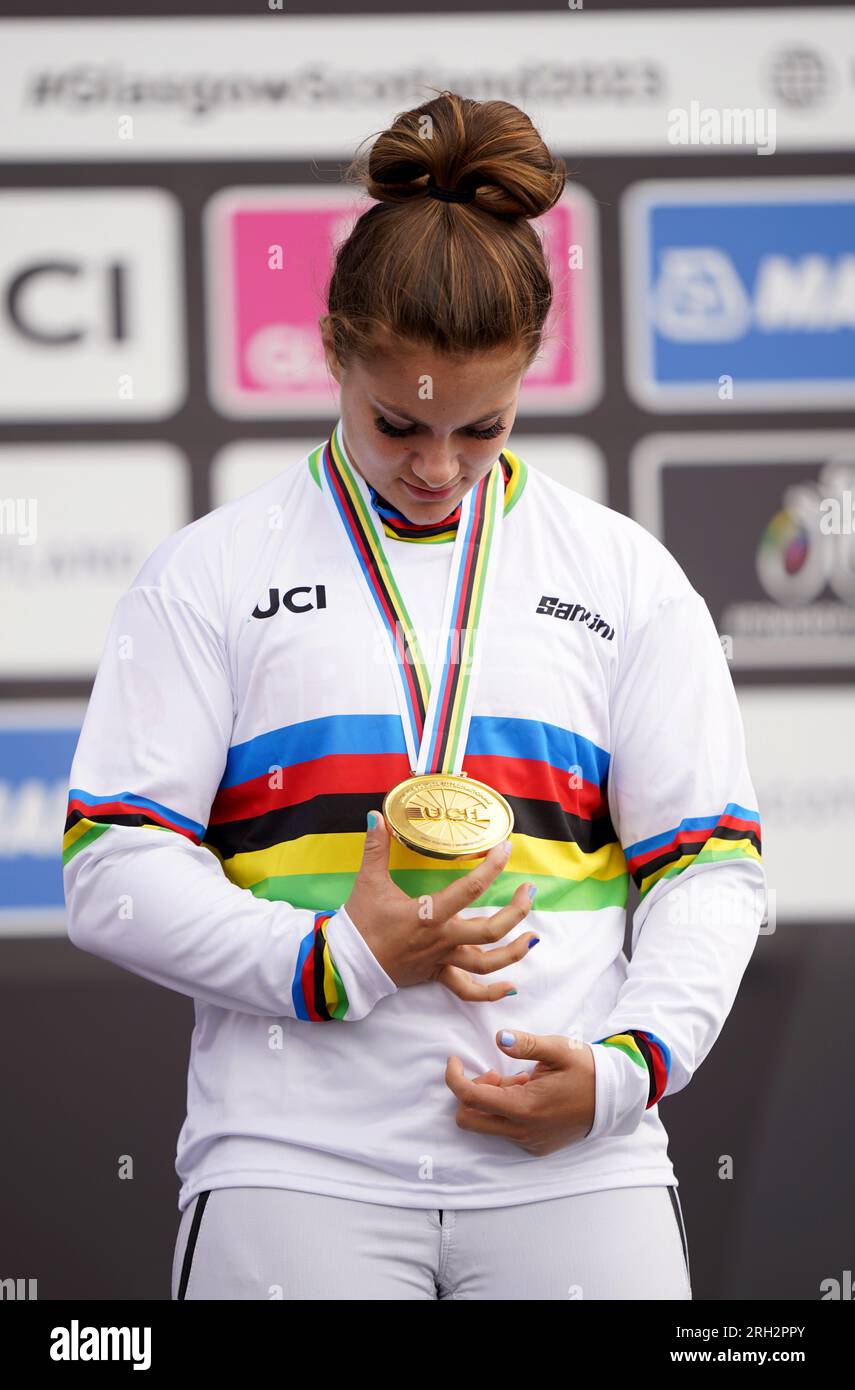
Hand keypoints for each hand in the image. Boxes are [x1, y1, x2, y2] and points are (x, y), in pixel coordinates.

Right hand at [344, 809, 536, 1001]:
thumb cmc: (360, 922)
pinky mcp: (437, 973)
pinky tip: (510, 988)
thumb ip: (375, 847)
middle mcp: (442, 938)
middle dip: (517, 911)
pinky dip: (490, 993)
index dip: (492, 867)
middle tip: (529, 892)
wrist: (347, 964)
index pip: (470, 889)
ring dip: (514, 953)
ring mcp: (442, 959)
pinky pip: (467, 990)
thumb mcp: (369, 881)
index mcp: (429, 914)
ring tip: (533, 939)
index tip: (506, 849)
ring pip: (486, 963)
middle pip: (490, 930)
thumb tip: (374, 815)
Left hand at [445, 1029, 595, 1155]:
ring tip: (521, 1081)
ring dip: (492, 1101)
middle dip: (470, 1094)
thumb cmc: (587, 1070)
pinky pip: (506, 1130)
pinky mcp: (536, 1146)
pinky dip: (506, 1111)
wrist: (615, 1098)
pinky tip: (529, 1094)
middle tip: (494, 1074)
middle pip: (469, 1120)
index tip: (454, 1061)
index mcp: (525, 1107)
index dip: (454, 1078)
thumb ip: (526, 1044)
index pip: (470, 1098)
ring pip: (488, 1125)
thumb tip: (500, 1038)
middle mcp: (523, 1131)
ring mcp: (529, 1142)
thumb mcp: (559, 1049)